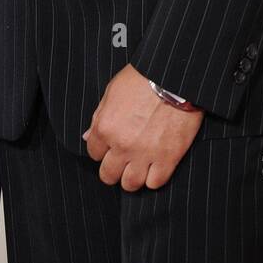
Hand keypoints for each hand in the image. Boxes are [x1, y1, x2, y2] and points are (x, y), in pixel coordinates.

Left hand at [83, 64, 203, 190]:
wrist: (173, 77)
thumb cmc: (142, 78)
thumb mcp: (112, 91)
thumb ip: (99, 116)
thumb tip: (89, 137)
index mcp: (106, 127)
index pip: (94, 153)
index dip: (101, 150)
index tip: (109, 147)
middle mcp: (122, 145)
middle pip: (108, 175)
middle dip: (112, 169)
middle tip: (121, 162)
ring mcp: (145, 154)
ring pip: (130, 184)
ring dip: (132, 177)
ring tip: (137, 168)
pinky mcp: (168, 158)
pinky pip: (155, 183)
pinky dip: (154, 178)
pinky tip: (155, 167)